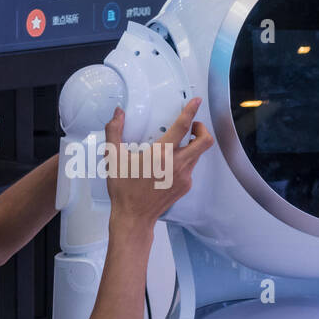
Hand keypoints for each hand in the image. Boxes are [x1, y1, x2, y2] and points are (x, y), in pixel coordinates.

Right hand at [105, 97, 212, 226]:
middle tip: (192, 125)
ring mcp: (184, 177)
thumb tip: (118, 113)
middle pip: (204, 141)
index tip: (196, 101)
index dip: (191, 111)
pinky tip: (170, 164)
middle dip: (202, 129)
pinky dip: (186, 160)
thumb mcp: (114, 158)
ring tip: (177, 144)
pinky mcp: (186, 186)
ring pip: (198, 154)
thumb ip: (114, 132)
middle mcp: (177, 165)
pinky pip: (191, 168)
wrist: (134, 217)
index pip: (183, 127)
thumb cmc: (124, 190)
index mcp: (161, 155)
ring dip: (193, 145)